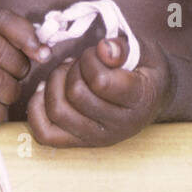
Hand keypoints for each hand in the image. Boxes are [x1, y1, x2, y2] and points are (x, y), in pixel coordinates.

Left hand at [26, 36, 174, 146]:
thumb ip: (124, 48)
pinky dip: (38, 109)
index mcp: (139, 100)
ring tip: (65, 74)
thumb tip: (103, 48)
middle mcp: (120, 126)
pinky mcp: (81, 143)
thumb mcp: (143, 50)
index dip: (90, 60)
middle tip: (80, 62)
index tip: (97, 52)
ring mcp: (99, 138)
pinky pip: (45, 133)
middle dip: (72, 69)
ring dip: (54, 84)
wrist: (153, 97)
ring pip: (58, 111)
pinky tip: (47, 90)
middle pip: (76, 95)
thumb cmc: (145, 69)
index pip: (101, 82)